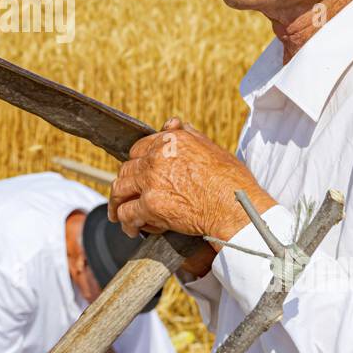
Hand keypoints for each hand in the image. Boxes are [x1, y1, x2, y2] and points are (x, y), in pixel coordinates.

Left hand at [109, 117, 273, 243]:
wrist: (235, 207)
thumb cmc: (231, 181)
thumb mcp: (212, 148)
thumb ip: (189, 135)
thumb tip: (174, 123)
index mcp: (171, 140)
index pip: (139, 148)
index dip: (136, 163)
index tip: (135, 174)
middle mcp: (157, 157)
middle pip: (127, 169)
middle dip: (124, 183)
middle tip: (123, 196)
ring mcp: (151, 181)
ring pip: (120, 189)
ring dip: (118, 203)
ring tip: (119, 214)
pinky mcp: (150, 204)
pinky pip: (127, 213)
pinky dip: (127, 223)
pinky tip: (131, 229)